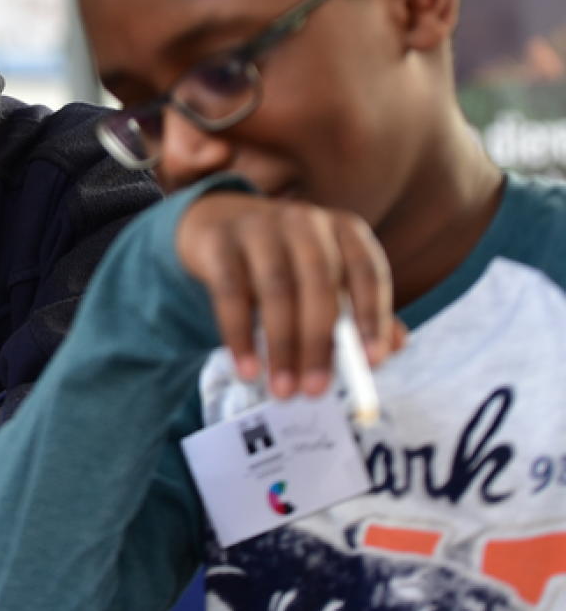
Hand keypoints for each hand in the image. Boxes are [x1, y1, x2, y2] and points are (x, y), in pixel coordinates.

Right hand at [176, 192, 404, 398]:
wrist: (217, 221)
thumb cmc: (284, 258)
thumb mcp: (325, 276)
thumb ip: (358, 309)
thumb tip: (394, 347)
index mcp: (343, 230)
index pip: (368, 271)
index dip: (373, 316)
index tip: (373, 361)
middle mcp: (305, 221)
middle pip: (319, 282)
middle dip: (319, 342)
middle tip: (316, 389)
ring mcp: (259, 226)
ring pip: (275, 289)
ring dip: (281, 346)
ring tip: (282, 389)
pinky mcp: (218, 241)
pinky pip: (230, 291)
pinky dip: (238, 335)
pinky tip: (246, 368)